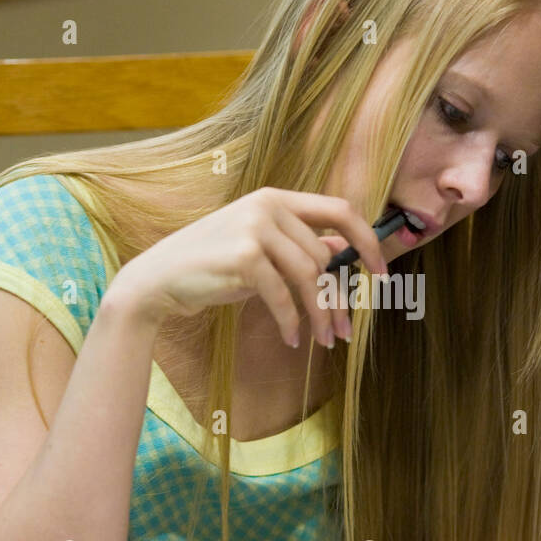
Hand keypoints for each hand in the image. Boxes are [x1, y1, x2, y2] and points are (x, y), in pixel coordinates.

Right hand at [109, 187, 387, 348]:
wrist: (158, 279)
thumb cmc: (212, 265)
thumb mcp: (260, 248)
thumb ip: (297, 245)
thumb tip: (340, 248)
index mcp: (276, 199)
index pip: (340, 209)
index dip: (367, 240)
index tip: (382, 273)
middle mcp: (267, 207)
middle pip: (324, 256)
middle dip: (336, 299)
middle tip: (342, 330)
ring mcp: (255, 229)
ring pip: (310, 277)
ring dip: (320, 315)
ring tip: (324, 341)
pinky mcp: (243, 257)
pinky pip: (283, 296)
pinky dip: (291, 322)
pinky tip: (291, 340)